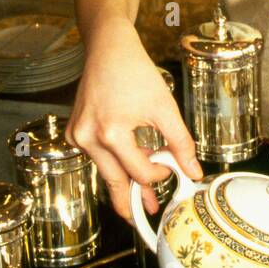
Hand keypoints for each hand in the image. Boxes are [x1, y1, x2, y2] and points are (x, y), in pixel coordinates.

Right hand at [66, 25, 201, 219]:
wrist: (108, 49)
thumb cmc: (135, 72)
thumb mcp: (165, 108)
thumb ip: (181, 143)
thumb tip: (193, 172)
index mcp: (110, 133)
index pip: (139, 171)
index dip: (160, 174)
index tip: (172, 168)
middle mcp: (87, 138)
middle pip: (114, 181)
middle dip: (132, 200)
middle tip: (145, 218)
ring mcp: (77, 137)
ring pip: (105, 171)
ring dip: (125, 181)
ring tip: (141, 198)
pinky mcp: (74, 133)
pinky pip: (97, 157)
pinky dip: (114, 163)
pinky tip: (129, 165)